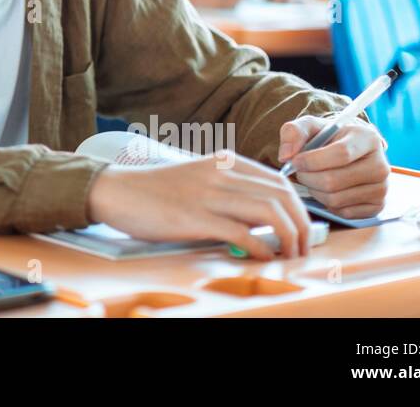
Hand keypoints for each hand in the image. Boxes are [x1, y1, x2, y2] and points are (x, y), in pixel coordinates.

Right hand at [85, 153, 312, 259]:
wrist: (116, 190)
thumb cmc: (155, 190)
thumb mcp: (198, 179)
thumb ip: (228, 190)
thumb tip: (262, 218)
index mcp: (224, 162)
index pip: (278, 180)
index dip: (299, 207)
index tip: (302, 229)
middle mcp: (221, 174)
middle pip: (282, 195)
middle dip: (302, 224)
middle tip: (303, 247)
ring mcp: (208, 194)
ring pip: (269, 211)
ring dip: (289, 237)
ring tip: (290, 256)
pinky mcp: (195, 217)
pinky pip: (242, 232)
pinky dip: (261, 248)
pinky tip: (263, 258)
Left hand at [278, 117, 388, 219]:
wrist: (350, 152)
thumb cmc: (328, 138)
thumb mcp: (310, 126)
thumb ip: (293, 132)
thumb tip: (286, 156)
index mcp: (367, 139)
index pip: (340, 154)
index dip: (312, 161)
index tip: (295, 161)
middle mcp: (380, 165)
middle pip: (334, 181)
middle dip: (308, 178)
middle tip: (300, 172)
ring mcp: (382, 188)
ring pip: (335, 199)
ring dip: (315, 191)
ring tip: (312, 179)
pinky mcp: (377, 206)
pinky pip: (343, 212)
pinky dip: (327, 204)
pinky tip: (326, 190)